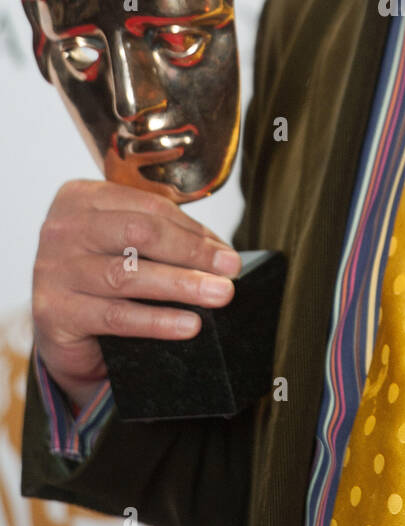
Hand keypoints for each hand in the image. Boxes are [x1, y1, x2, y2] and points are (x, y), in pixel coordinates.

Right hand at [32, 178, 240, 409]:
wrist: (60, 327)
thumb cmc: (99, 275)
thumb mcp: (125, 245)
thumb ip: (162, 237)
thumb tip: (219, 252)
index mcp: (81, 198)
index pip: (148, 207)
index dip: (192, 229)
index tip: (225, 251)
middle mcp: (63, 228)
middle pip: (139, 233)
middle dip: (191, 252)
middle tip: (228, 270)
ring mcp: (54, 269)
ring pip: (129, 275)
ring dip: (182, 285)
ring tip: (218, 295)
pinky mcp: (56, 311)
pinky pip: (116, 316)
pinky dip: (158, 321)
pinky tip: (188, 324)